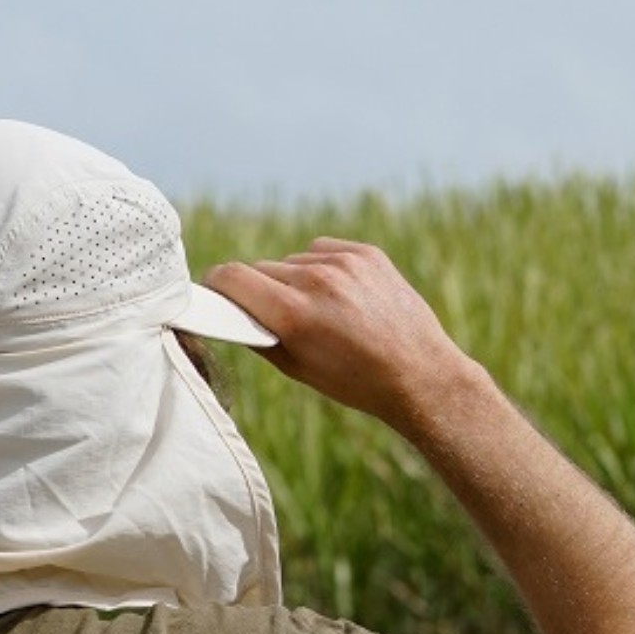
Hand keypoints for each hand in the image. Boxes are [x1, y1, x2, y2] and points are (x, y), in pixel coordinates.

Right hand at [204, 238, 473, 427]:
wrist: (420, 375)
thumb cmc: (355, 382)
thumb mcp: (297, 369)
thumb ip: (258, 336)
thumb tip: (231, 313)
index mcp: (293, 314)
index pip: (231, 277)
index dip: (216, 285)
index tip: (214, 294)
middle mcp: (317, 281)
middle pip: (260, 269)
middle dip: (259, 290)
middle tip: (275, 317)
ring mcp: (344, 263)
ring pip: (291, 261)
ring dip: (292, 281)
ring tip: (317, 311)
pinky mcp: (366, 253)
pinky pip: (321, 251)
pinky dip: (320, 269)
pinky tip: (338, 296)